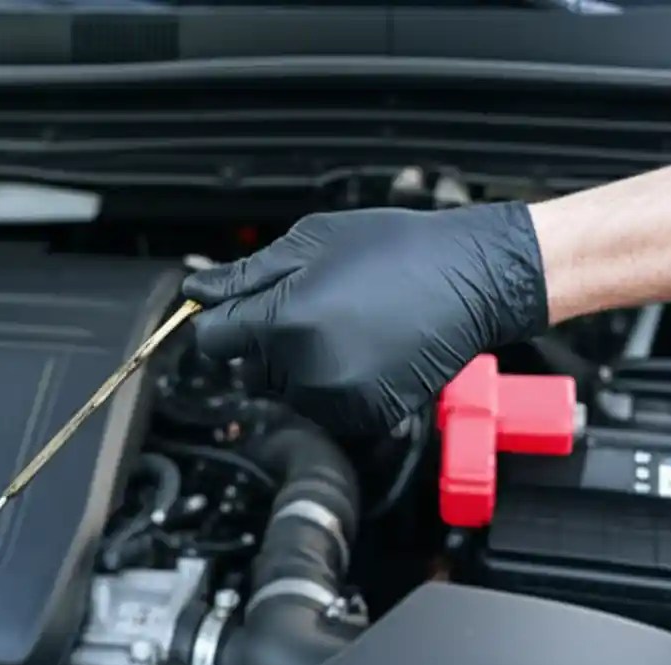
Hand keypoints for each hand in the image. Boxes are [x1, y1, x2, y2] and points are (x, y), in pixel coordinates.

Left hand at [182, 201, 548, 434]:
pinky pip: (325, 405)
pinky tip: (366, 348)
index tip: (242, 308)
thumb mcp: (311, 241)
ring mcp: (339, 398)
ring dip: (301, 363)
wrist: (474, 276)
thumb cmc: (396, 248)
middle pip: (250, 366)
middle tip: (318, 301)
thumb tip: (197, 293)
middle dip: (269, 338)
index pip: (213, 339)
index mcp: (286, 321)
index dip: (223, 320)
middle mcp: (307, 368)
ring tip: (348, 322)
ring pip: (287, 388)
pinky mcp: (367, 416)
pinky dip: (335, 383)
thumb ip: (246, 275)